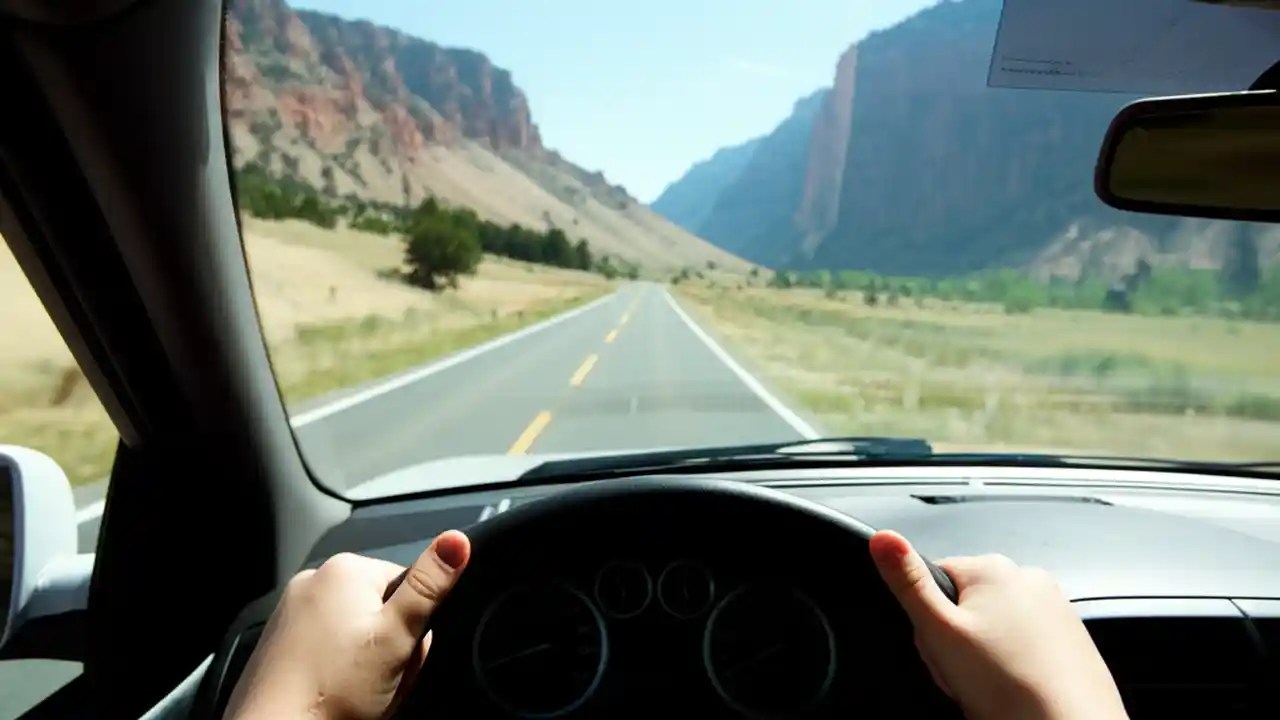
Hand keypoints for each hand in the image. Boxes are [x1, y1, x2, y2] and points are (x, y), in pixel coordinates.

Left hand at [224, 530, 470, 719]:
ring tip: (355, 688)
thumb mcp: (398, 636)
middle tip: (380, 677)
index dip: (413, 627)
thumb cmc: (338, 690)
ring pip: (353, 630)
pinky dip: (334, 666)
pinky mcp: (279, 640)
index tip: (400, 655)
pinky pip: (325, 646)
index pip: (408, 587)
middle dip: (388, 643)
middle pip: (379, 608)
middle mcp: (313, 579)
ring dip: (362, 658)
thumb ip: (429, 586)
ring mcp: (291, 610)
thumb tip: (458, 539)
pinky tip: (332, 690)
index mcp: (347, 569)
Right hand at [868, 530, 1127, 719]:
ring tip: (993, 683)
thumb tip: (882, 538)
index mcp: (992, 568)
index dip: (930, 622)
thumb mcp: (940, 632)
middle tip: (966, 672)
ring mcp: (1054, 606)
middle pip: (965, 603)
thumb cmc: (1009, 688)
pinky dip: (1015, 662)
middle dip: (958, 639)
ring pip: (994, 625)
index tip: (943, 649)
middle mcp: (1028, 577)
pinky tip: (1015, 685)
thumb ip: (908, 582)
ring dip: (986, 653)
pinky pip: (1025, 642)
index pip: (934, 582)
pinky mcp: (1070, 634)